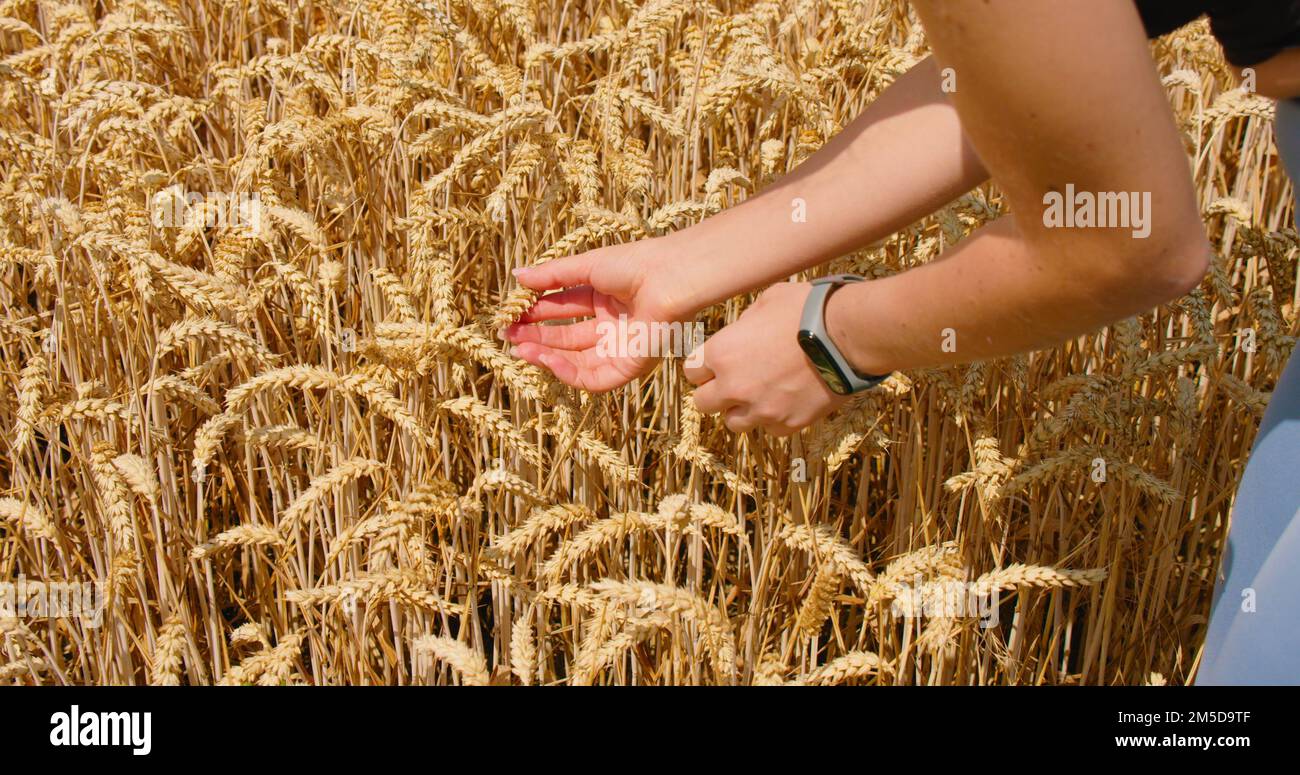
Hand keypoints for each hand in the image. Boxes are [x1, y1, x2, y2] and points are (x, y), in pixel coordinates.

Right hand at [505, 237, 693, 391]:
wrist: (670, 277)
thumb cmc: (635, 264)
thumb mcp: (586, 267)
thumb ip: (551, 275)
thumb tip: (517, 276)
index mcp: (604, 299)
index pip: (563, 310)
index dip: (535, 313)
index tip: (510, 315)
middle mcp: (611, 325)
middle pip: (566, 338)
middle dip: (536, 337)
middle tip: (508, 335)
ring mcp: (620, 347)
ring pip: (577, 361)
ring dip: (547, 356)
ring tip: (521, 348)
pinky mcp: (630, 366)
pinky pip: (596, 379)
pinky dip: (569, 373)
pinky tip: (548, 360)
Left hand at [684, 282, 845, 435]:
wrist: (847, 336)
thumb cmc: (806, 310)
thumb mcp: (767, 300)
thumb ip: (745, 323)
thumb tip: (743, 332)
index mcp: (722, 353)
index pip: (692, 371)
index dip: (703, 367)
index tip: (716, 364)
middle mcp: (734, 387)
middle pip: (704, 403)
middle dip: (716, 392)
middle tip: (734, 382)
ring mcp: (761, 410)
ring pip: (734, 423)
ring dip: (741, 410)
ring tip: (760, 394)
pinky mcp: (788, 424)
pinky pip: (770, 429)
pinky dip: (774, 418)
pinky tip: (787, 400)